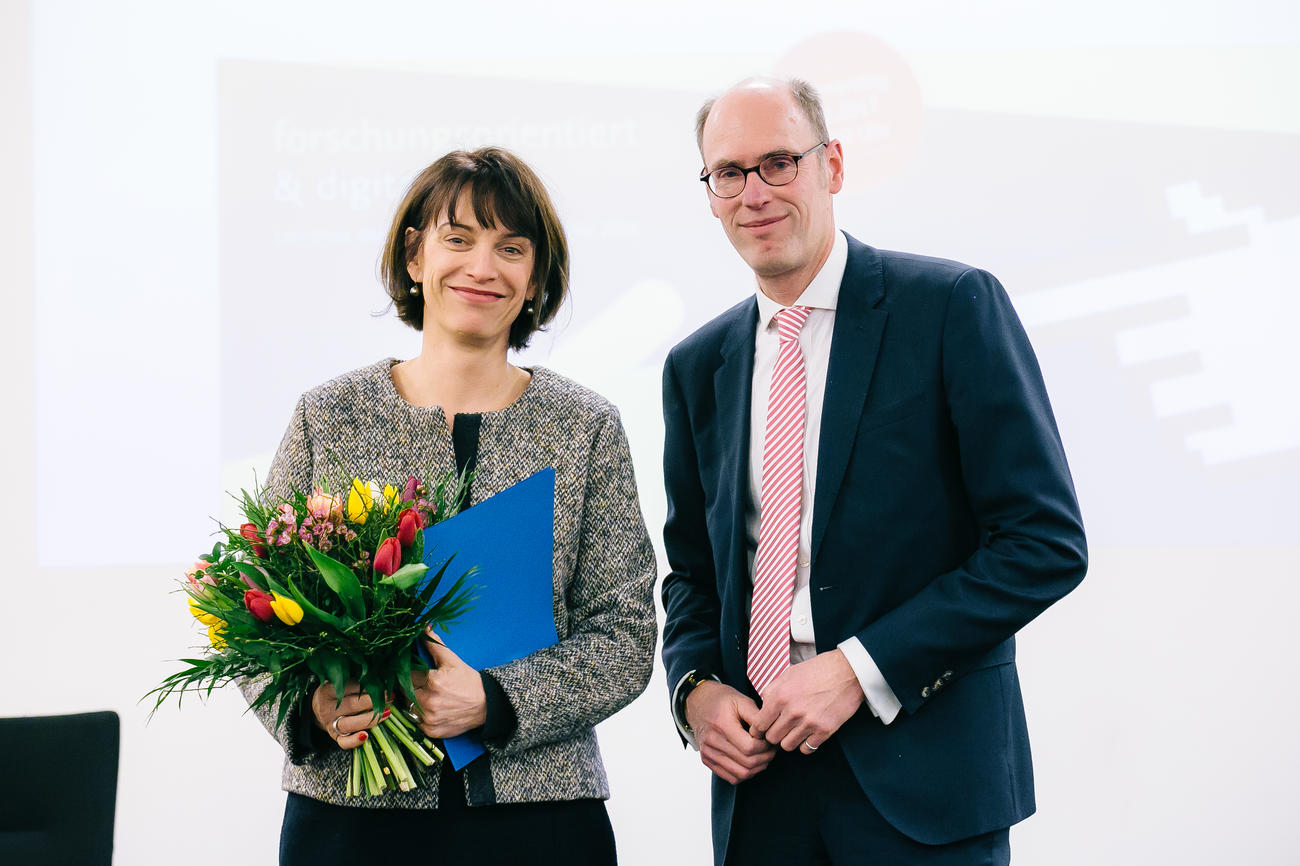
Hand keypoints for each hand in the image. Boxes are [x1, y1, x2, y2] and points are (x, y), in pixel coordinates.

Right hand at [311, 679, 388, 750]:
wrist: (317, 707)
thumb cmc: (337, 691)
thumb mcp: (341, 682)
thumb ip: (357, 680)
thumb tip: (382, 678)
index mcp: (329, 691)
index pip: (350, 687)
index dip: (368, 685)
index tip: (384, 683)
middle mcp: (328, 708)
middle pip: (352, 705)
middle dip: (373, 701)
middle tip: (389, 696)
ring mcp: (330, 724)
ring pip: (349, 723)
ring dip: (370, 719)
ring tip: (386, 713)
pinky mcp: (334, 737)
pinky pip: (343, 742)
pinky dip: (354, 741)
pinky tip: (366, 736)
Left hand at [409, 634, 486, 738]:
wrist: (486, 705)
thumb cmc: (468, 682)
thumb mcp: (452, 661)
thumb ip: (434, 644)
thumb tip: (424, 627)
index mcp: (433, 682)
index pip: (407, 674)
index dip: (407, 671)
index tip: (410, 669)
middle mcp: (429, 702)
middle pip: (405, 691)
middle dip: (408, 685)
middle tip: (418, 682)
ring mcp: (429, 719)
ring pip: (407, 706)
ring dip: (411, 700)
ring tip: (423, 694)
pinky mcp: (431, 731)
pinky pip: (415, 721)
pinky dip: (418, 714)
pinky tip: (429, 707)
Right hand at [685, 681, 776, 783]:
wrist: (698, 702)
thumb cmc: (721, 700)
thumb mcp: (741, 700)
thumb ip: (757, 716)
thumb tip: (770, 733)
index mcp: (722, 725)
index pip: (749, 747)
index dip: (765, 747)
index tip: (770, 740)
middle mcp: (712, 741)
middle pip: (747, 763)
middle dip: (765, 758)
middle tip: (772, 749)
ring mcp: (708, 753)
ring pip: (741, 774)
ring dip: (758, 768)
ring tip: (764, 756)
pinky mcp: (707, 760)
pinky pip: (731, 778)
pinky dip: (745, 774)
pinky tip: (751, 762)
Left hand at [750, 649, 864, 754]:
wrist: (847, 671)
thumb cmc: (817, 670)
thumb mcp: (788, 674)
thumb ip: (772, 691)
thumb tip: (763, 708)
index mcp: (779, 696)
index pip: (759, 725)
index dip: (760, 728)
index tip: (765, 728)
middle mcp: (792, 711)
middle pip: (772, 738)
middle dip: (774, 734)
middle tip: (781, 728)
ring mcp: (809, 722)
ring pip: (787, 746)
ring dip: (789, 740)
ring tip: (795, 730)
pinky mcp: (825, 730)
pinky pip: (807, 749)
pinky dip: (806, 744)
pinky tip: (808, 733)